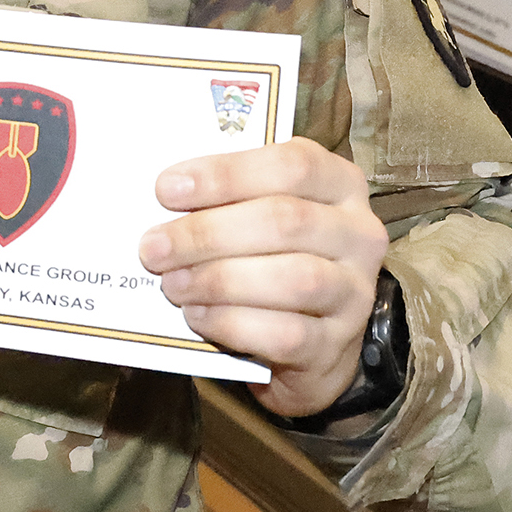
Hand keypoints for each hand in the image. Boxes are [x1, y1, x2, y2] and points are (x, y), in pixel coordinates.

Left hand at [139, 139, 387, 420]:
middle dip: (208, 233)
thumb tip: (164, 199)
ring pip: (292, 279)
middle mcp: (357, 234)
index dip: (225, 175)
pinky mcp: (335, 346)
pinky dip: (232, 323)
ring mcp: (353, 293)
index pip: (292, 165)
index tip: (166, 190)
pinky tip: (197, 315)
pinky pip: (285, 334)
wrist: (310, 341)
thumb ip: (227, 201)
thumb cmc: (273, 258)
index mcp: (340, 184)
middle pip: (285, 221)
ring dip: (219, 280)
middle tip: (153, 247)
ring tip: (172, 284)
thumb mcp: (261, 216)